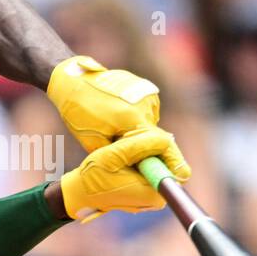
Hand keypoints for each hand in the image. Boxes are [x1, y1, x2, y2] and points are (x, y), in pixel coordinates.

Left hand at [47, 56, 189, 178]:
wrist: (73, 80)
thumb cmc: (79, 113)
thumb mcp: (94, 142)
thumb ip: (119, 156)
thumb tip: (137, 170)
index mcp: (132, 118)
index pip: (159, 145)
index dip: (171, 162)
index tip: (183, 175)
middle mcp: (145, 104)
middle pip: (154, 136)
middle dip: (144, 148)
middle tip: (128, 153)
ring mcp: (147, 94)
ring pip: (149, 124)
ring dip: (138, 132)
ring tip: (114, 126)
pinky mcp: (145, 89)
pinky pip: (145, 112)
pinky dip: (136, 118)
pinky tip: (118, 115)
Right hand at [59, 125, 189, 221]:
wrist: (79, 192)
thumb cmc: (93, 176)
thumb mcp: (113, 155)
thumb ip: (140, 145)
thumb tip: (166, 140)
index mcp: (152, 193)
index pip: (178, 169)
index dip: (166, 150)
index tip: (148, 141)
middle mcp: (155, 200)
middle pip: (169, 168)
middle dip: (155, 151)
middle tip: (131, 142)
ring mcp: (150, 199)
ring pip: (159, 168)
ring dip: (146, 154)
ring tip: (124, 149)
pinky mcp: (144, 195)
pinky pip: (150, 173)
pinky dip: (141, 162)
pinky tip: (124, 157)